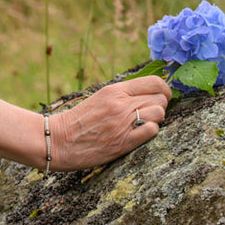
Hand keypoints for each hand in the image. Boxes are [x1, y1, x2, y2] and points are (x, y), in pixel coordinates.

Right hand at [49, 76, 170, 170]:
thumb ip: (122, 95)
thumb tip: (148, 93)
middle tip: (149, 112)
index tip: (164, 96)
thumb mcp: (100, 98)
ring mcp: (123, 122)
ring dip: (156, 119)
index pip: (154, 82)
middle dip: (160, 106)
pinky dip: (150, 132)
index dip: (165, 89)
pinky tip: (140, 134)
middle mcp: (120, 104)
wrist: (60, 139)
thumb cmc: (79, 120)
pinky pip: (152, 131)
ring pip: (159, 113)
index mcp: (114, 90)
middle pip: (160, 98)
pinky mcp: (124, 142)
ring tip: (144, 123)